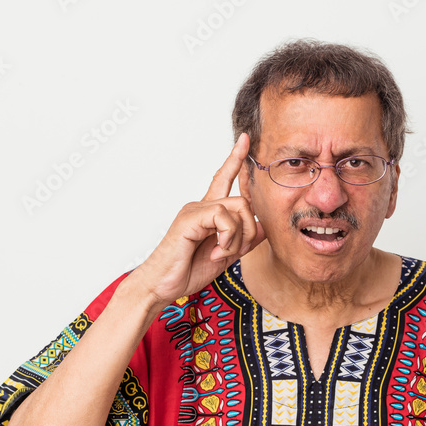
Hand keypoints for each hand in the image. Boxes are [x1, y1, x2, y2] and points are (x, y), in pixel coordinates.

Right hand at [126, 132, 264, 308]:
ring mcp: (194, 210)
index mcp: (207, 213)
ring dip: (239, 236)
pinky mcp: (190, 218)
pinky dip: (227, 237)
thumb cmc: (186, 271)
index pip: (223, 178)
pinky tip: (216, 252)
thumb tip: (264, 229)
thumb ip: (243, 241)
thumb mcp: (225, 256)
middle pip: (244, 202)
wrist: (161, 286)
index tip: (244, 139)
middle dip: (250, 230)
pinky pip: (223, 216)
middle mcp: (200, 206)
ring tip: (223, 253)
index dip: (235, 159)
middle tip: (236, 251)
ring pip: (238, 208)